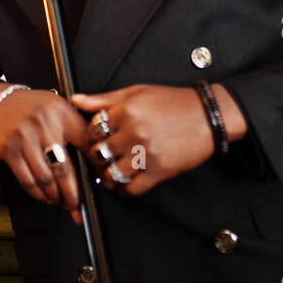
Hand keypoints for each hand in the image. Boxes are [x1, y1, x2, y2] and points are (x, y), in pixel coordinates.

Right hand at [0, 87, 90, 223]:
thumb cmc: (34, 108)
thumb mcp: (59, 108)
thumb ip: (77, 127)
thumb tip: (95, 160)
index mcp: (62, 113)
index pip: (85, 142)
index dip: (96, 165)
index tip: (103, 181)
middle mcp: (44, 125)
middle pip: (64, 168)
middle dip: (72, 193)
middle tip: (77, 205)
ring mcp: (25, 138)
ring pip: (45, 178)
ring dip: (55, 196)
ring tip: (61, 202)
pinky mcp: (9, 150)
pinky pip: (26, 179)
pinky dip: (38, 193)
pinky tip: (44, 197)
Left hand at [71, 84, 215, 196]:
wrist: (208, 115)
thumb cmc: (173, 102)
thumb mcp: (136, 92)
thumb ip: (104, 99)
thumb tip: (75, 100)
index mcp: (125, 111)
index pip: (92, 130)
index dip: (91, 137)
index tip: (97, 140)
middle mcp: (133, 132)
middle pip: (99, 153)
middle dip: (98, 158)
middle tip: (102, 158)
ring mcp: (146, 153)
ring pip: (112, 174)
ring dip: (109, 176)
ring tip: (113, 172)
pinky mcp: (159, 171)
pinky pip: (132, 189)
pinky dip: (126, 190)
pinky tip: (127, 182)